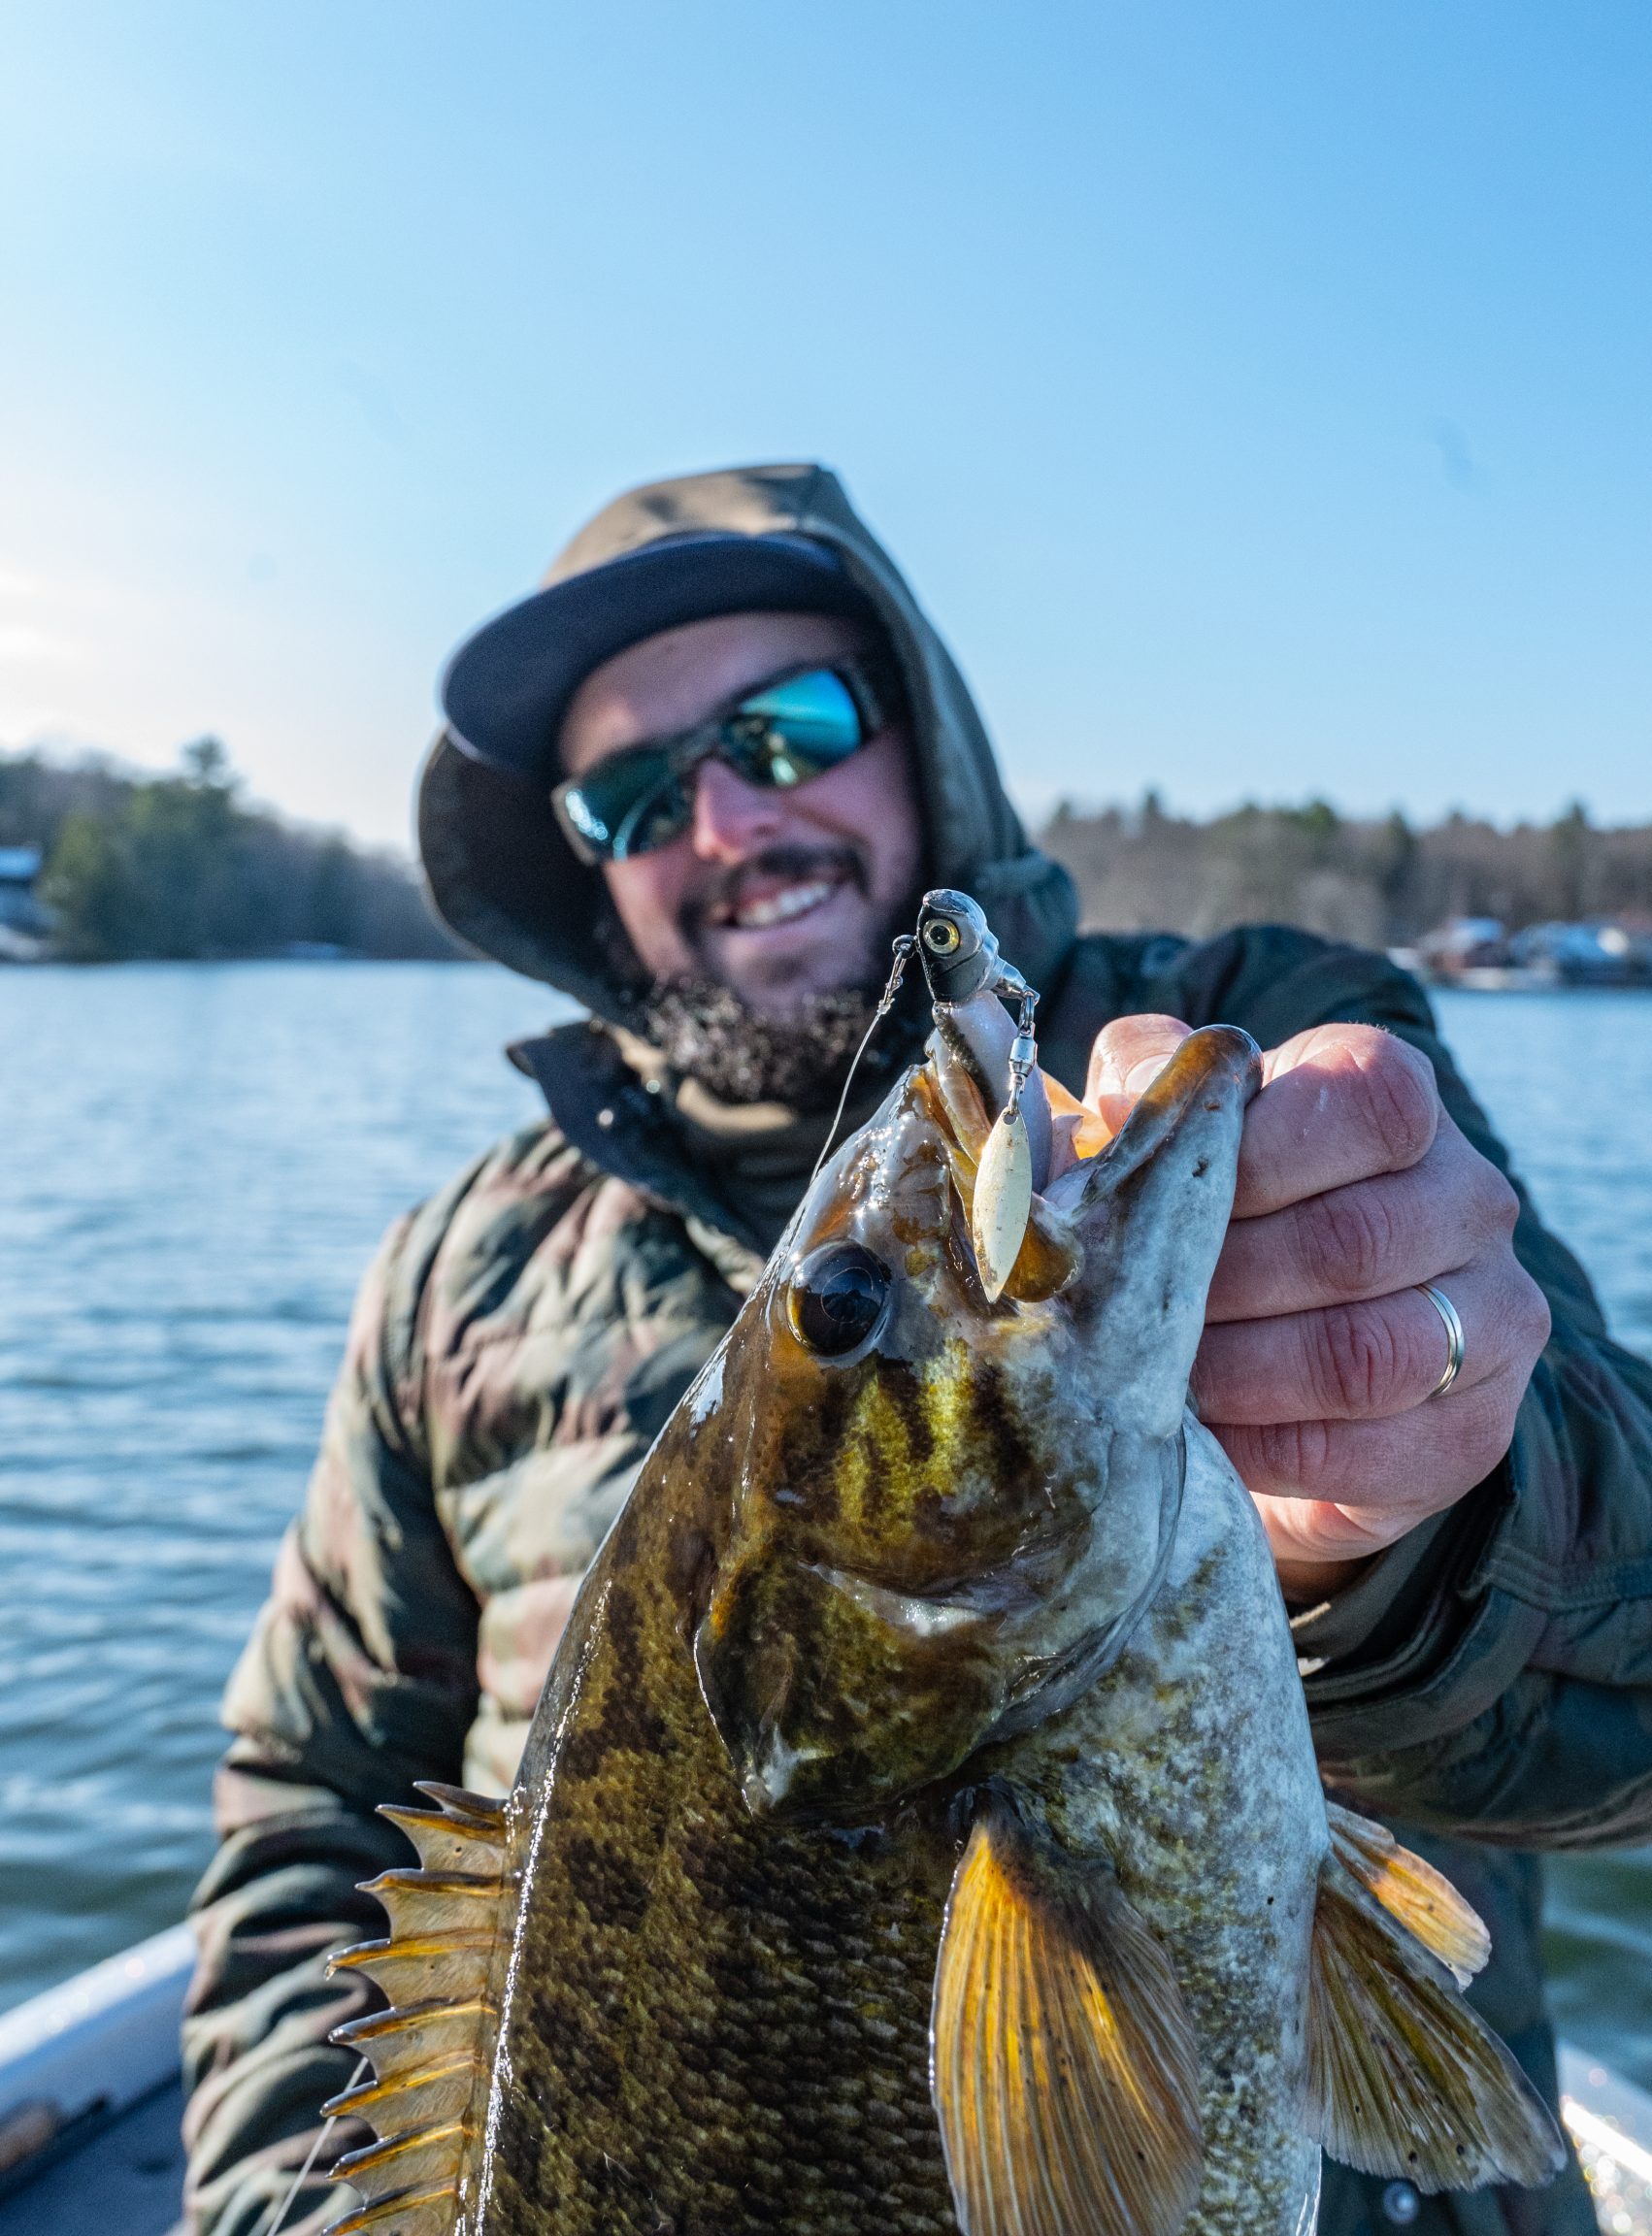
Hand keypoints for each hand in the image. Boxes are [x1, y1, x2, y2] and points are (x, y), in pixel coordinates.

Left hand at [1085, 1015, 1550, 1600]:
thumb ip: (1147, 1085)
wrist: (1280, 1352)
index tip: (1167, 1199)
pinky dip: (1269, 1453)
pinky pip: (1373, 1450)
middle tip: (1131, 1315)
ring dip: (1243, 1376)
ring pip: (1371, 1354)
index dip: (1262, 1153)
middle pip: (1357, 1241)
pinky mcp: (1474, 1428)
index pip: (1372, 1102)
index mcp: (1399, 1098)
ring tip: (1158, 1380)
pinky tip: (1203, 1441)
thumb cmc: (1216, 1211)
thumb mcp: (1176, 1129)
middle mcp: (1471, 1196)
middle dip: (1223, 1287)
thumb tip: (1127, 1101)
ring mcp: (1493, 1316)